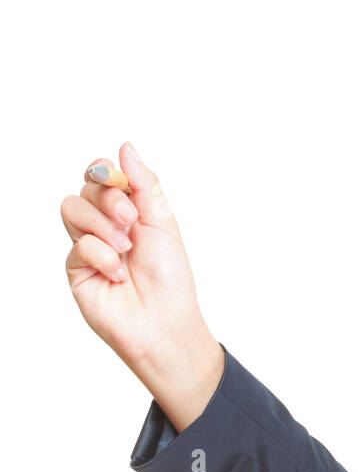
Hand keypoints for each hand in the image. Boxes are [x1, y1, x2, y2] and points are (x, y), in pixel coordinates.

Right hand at [62, 141, 223, 429]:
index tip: (122, 181)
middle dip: (109, 198)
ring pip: (72, 209)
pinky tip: (117, 273)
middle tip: (130, 220)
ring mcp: (88, 246)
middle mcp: (106, 226)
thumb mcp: (164, 224)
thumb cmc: (171, 279)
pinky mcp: (76, 268)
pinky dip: (101, 255)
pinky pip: (76, 245)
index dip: (106, 171)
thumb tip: (126, 148)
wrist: (164, 322)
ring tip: (126, 249)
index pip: (104, 176)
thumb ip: (143, 185)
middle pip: (86, 187)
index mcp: (131, 212)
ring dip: (102, 225)